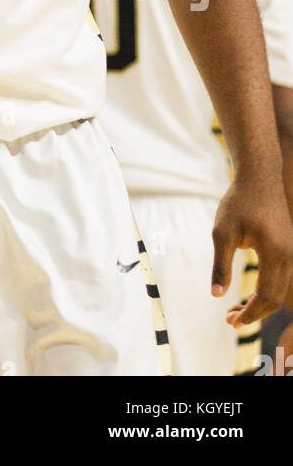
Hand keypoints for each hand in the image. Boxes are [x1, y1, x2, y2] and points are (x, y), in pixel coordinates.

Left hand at [211, 175, 292, 326]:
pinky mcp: (289, 250)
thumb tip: (215, 295)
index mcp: (274, 252)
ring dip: (260, 304)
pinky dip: (265, 291)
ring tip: (234, 312)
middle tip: (230, 322)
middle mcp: (289, 255)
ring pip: (279, 289)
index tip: (232, 322)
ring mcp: (292, 252)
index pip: (267, 295)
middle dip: (255, 313)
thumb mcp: (222, 232)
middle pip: (276, 297)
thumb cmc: (238, 202)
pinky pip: (280, 278)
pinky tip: (247, 296)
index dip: (251, 313)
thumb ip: (221, 264)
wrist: (259, 178)